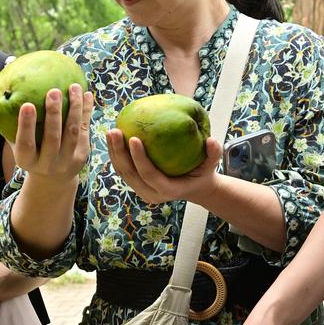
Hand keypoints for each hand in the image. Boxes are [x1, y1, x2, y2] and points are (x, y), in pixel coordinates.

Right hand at [0, 85, 92, 184]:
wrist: (53, 179)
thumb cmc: (28, 152)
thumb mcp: (11, 141)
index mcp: (26, 160)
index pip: (25, 143)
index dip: (26, 125)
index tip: (27, 104)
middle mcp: (47, 163)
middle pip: (52, 138)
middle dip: (54, 114)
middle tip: (53, 91)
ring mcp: (67, 161)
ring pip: (72, 132)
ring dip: (75, 108)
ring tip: (74, 86)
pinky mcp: (82, 155)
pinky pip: (84, 130)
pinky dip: (86, 111)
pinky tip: (87, 94)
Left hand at [105, 130, 223, 206]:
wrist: (194, 188)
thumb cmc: (201, 174)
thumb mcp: (211, 166)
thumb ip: (213, 154)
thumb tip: (212, 140)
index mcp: (168, 190)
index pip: (150, 175)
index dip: (140, 158)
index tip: (134, 137)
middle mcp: (151, 194)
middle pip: (130, 174)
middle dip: (119, 153)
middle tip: (115, 131)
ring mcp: (142, 190)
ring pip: (122, 172)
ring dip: (113, 152)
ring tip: (110, 131)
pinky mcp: (136, 184)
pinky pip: (123, 169)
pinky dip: (116, 154)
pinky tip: (114, 136)